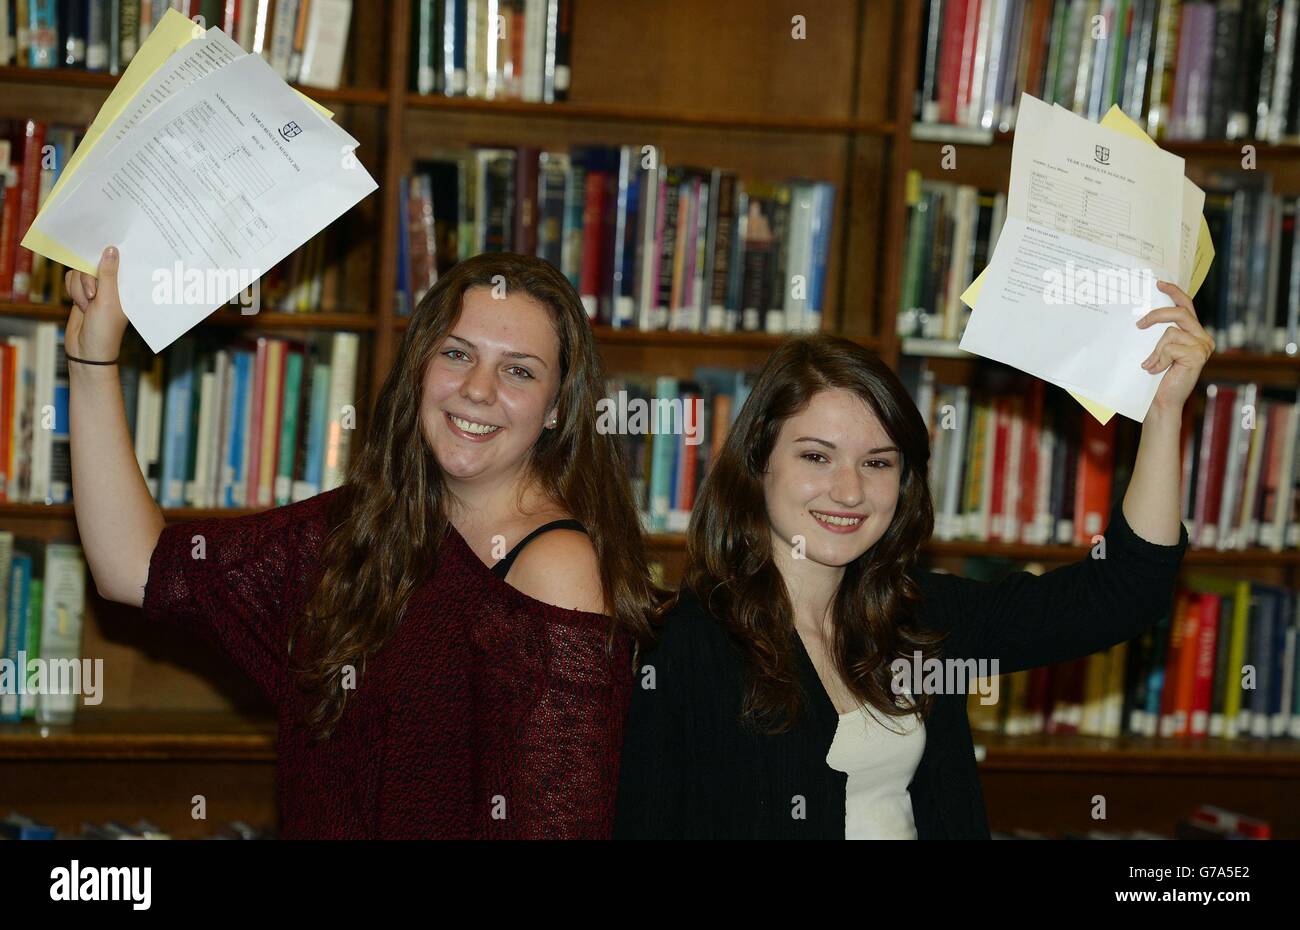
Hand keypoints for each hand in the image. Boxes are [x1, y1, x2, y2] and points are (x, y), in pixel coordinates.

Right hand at [64, 246, 128, 363]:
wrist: (86, 350)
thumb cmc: (104, 329)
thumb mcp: (107, 300)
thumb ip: (108, 274)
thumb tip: (111, 250)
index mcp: (127, 286)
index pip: (121, 261)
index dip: (112, 253)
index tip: (104, 242)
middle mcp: (113, 285)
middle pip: (95, 263)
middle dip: (89, 279)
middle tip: (93, 296)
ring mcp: (97, 288)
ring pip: (80, 271)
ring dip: (80, 288)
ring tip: (88, 306)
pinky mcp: (82, 292)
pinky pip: (72, 279)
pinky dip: (72, 291)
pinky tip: (80, 305)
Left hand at [1135, 280, 1214, 415]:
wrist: (1161, 401)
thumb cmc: (1157, 377)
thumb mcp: (1157, 350)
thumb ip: (1158, 334)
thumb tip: (1142, 316)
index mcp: (1194, 333)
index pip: (1186, 305)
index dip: (1174, 292)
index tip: (1159, 284)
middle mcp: (1202, 337)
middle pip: (1179, 312)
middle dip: (1157, 315)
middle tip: (1139, 324)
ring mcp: (1202, 346)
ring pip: (1170, 332)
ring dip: (1155, 350)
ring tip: (1151, 365)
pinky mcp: (1198, 355)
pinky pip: (1170, 347)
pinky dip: (1158, 358)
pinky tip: (1156, 371)